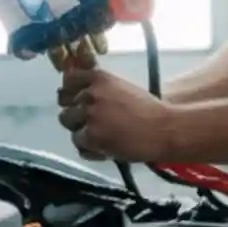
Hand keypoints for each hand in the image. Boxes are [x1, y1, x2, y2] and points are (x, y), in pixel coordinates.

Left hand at [56, 68, 174, 162]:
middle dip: (75, 111)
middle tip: (91, 121)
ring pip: (67, 122)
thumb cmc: (148, 110)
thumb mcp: (122, 88)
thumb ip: (100, 88)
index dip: (71, 90)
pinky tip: (106, 148)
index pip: (69, 79)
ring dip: (80, 129)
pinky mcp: (90, 136)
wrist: (163, 129)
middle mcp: (90, 93)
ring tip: (100, 136)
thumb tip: (78, 93)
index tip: (77, 99)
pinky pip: (78, 142)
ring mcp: (89, 115)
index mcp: (99, 78)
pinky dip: (89, 148)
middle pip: (64, 102)